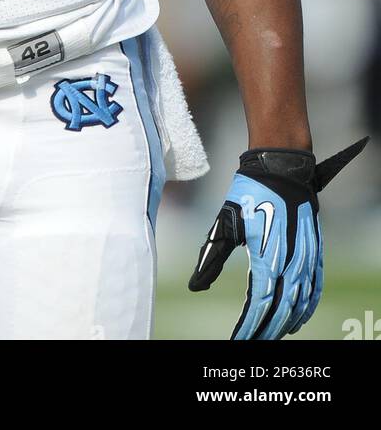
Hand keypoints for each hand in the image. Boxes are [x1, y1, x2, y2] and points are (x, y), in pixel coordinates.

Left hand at [189, 137, 367, 339]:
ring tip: (269, 335)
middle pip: (281, 311)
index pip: (259, 305)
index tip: (236, 340)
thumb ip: (211, 258)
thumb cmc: (249, 193)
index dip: (248, 327)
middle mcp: (292, 263)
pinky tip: (296, 318)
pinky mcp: (314, 252)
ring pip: (300, 304)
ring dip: (285, 324)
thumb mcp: (225, 223)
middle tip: (249, 342)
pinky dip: (306, 308)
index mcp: (268, 257)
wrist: (281, 167)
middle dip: (265, 331)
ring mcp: (307, 259)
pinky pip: (314, 289)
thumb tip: (195, 287)